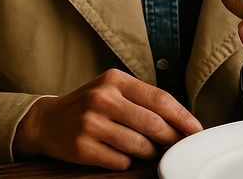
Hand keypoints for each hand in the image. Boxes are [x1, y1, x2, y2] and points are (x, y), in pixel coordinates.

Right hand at [12, 68, 202, 169]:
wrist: (46, 121)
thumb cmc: (90, 105)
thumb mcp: (113, 89)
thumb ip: (143, 99)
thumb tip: (180, 120)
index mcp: (115, 80)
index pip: (160, 99)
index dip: (182, 117)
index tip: (196, 129)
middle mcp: (102, 99)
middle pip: (153, 124)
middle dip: (172, 139)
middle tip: (177, 145)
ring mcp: (90, 124)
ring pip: (139, 146)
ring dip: (150, 152)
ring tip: (147, 150)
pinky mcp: (81, 148)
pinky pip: (120, 162)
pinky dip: (127, 162)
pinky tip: (122, 154)